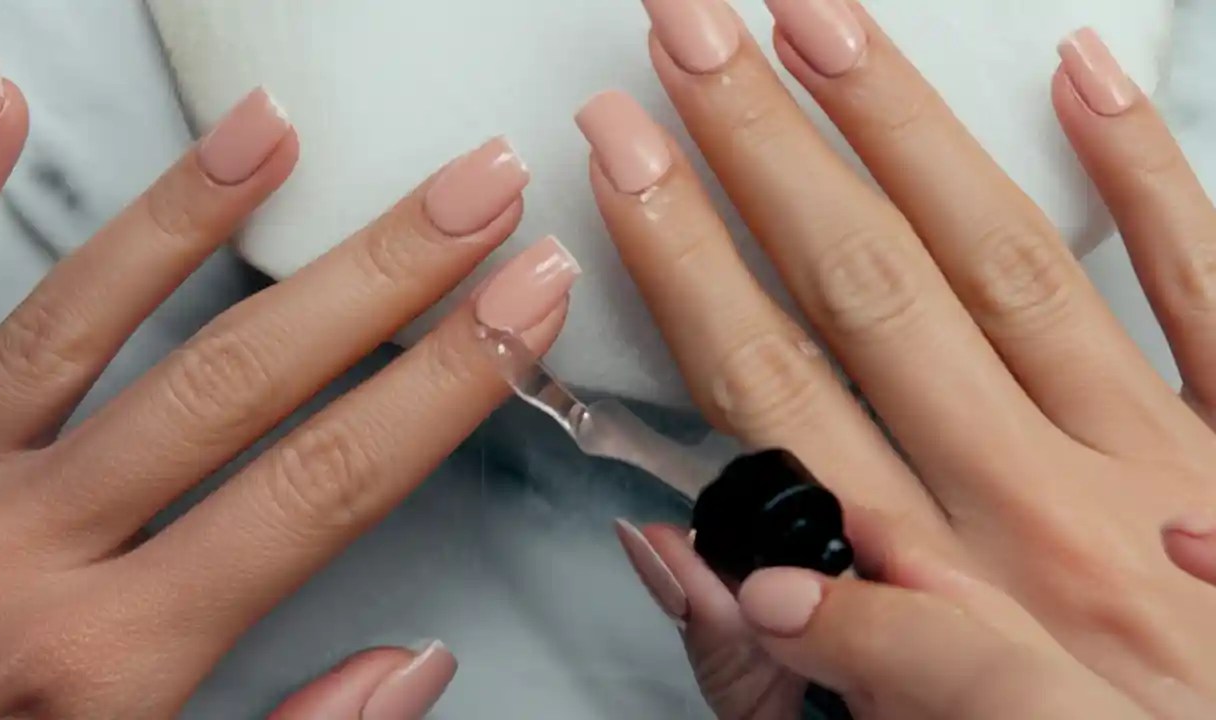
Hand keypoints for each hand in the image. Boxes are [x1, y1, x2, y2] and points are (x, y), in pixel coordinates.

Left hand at [0, 64, 576, 717]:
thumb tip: (414, 663)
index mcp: (112, 657)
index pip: (327, 487)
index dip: (445, 383)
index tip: (524, 298)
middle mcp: (24, 554)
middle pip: (238, 382)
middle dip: (376, 275)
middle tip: (472, 189)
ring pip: (79, 322)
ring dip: (191, 212)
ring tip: (277, 129)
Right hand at [589, 0, 1215, 716]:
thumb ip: (765, 677)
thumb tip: (677, 552)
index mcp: (935, 595)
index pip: (766, 388)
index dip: (680, 258)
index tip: (628, 160)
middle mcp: (1038, 511)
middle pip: (863, 288)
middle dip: (758, 145)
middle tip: (693, 39)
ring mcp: (1151, 463)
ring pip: (1000, 258)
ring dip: (897, 127)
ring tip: (820, 26)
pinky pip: (1206, 285)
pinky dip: (1144, 172)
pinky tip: (1080, 80)